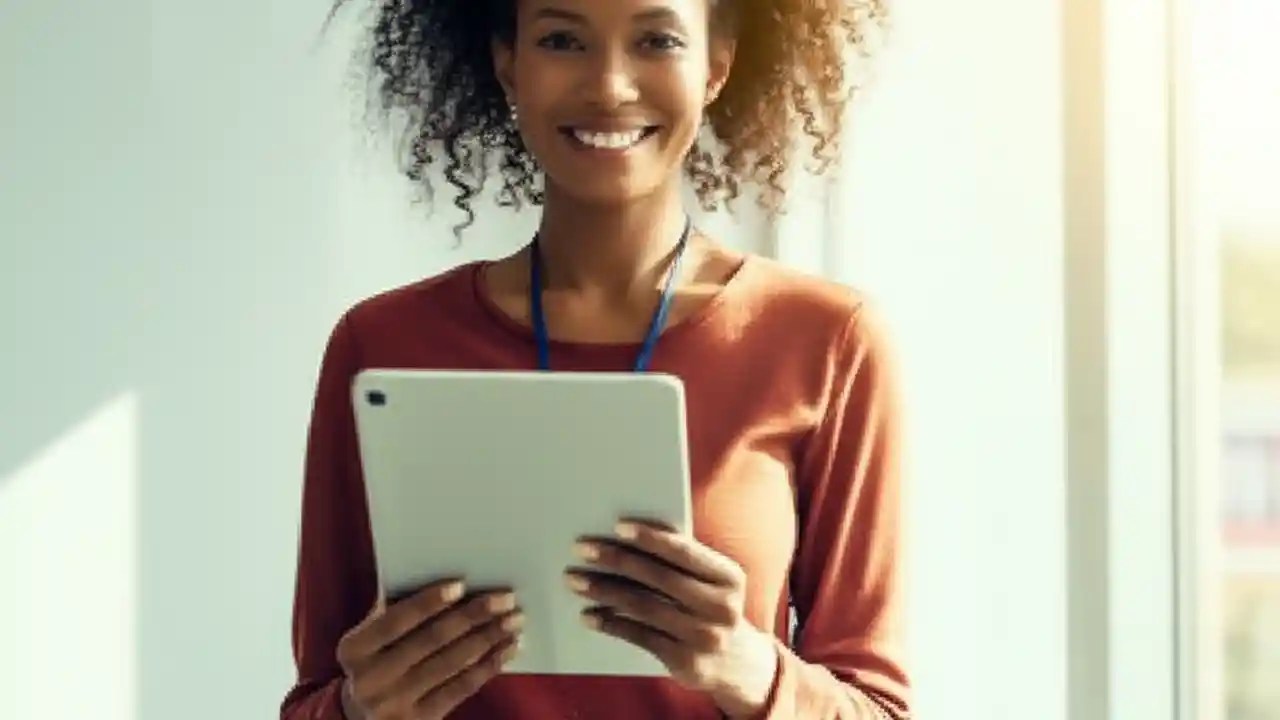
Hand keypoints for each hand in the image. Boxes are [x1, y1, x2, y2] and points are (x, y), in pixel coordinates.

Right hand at [336, 580, 523, 719]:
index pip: (394, 620)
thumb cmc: (377, 658)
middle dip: (472, 616)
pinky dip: (488, 667)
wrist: (363, 717)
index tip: (461, 584)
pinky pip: (461, 689)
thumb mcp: (372, 636)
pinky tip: (507, 649)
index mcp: (353, 649)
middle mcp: (369, 680)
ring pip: (451, 665)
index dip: (428, 602)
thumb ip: (395, 608)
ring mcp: (394, 705)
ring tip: (514, 621)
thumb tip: (449, 580)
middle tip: (506, 598)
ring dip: (488, 639)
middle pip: (430, 641)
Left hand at [566, 521, 778, 717]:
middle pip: (659, 578)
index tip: (618, 527)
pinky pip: (640, 637)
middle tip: (582, 548)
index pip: (685, 551)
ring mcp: (705, 637)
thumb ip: (683, 562)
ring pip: (644, 607)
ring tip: (576, 581)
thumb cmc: (711, 608)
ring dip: (605, 591)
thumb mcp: (712, 582)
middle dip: (617, 559)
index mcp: (729, 577)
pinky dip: (611, 624)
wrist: (738, 664)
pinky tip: (588, 615)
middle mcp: (722, 607)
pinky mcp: (686, 662)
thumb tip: (628, 535)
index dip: (650, 538)